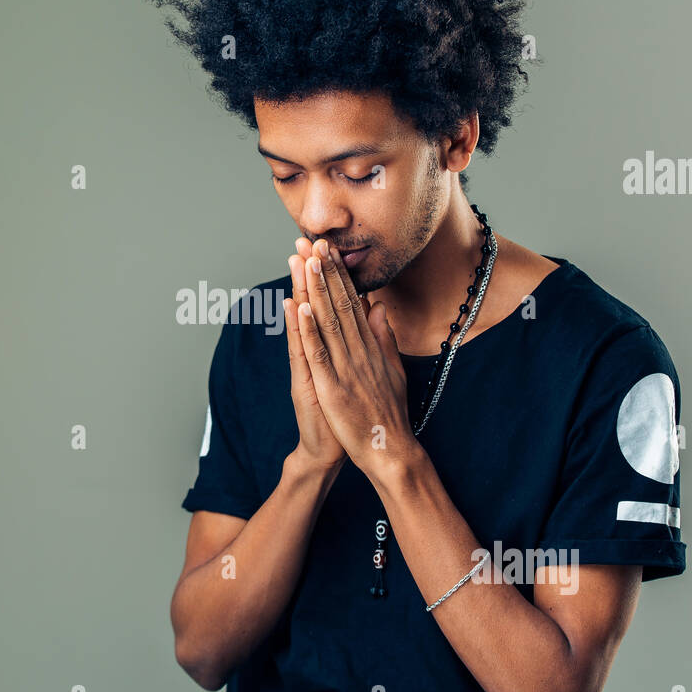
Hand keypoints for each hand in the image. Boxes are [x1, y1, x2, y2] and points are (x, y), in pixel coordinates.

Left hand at [294, 238, 416, 477]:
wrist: (390, 452)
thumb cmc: (387, 414)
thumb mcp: (391, 370)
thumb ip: (384, 338)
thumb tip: (377, 307)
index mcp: (370, 347)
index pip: (352, 302)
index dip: (339, 275)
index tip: (328, 249)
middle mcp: (359, 352)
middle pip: (339, 304)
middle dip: (325, 271)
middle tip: (312, 240)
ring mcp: (346, 368)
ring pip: (327, 322)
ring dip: (314, 290)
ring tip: (305, 260)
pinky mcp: (332, 388)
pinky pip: (318, 355)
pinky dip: (308, 331)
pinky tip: (299, 308)